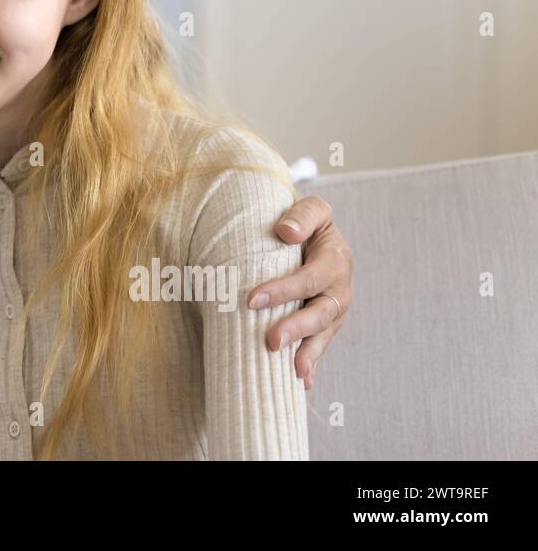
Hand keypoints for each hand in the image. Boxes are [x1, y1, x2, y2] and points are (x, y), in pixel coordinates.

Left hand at [246, 196, 352, 389]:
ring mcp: (334, 310)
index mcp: (335, 260)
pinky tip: (303, 382)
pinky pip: (320, 346)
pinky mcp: (326, 325)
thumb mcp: (311, 211)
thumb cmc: (305, 223)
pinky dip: (313, 364)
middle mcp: (339, 289)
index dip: (283, 289)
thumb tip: (286, 232)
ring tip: (294, 370)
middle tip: (270, 340)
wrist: (312, 236)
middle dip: (296, 328)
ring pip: (323, 335)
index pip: (309, 278)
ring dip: (309, 353)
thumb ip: (303, 216)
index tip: (252, 299)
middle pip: (320, 313)